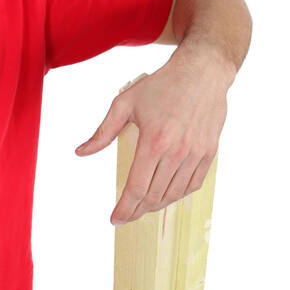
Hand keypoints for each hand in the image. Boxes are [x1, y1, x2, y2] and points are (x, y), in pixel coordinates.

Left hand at [74, 57, 228, 225]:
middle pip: (154, 196)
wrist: (203, 72)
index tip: (115, 218)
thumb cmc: (162, 85)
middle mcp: (177, 152)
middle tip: (126, 214)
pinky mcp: (208, 152)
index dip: (124, 208)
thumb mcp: (125, 102)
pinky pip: (193, 185)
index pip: (136, 188)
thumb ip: (103, 132)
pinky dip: (177, 195)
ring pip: (174, 194)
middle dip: (137, 211)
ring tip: (142, 207)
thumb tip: (81, 152)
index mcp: (154, 141)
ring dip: (156, 206)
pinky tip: (165, 195)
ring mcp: (195, 154)